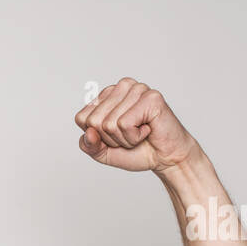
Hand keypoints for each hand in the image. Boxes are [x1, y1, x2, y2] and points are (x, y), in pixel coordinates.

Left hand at [75, 78, 196, 172]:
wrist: (165, 158)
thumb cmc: (136, 151)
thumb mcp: (103, 152)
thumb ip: (89, 145)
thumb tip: (88, 132)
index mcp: (107, 95)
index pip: (81, 118)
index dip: (97, 136)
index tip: (116, 135)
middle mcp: (121, 87)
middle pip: (94, 122)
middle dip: (110, 138)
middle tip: (130, 136)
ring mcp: (137, 89)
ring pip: (109, 124)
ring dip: (124, 138)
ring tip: (140, 133)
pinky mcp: (151, 97)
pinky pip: (125, 124)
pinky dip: (134, 137)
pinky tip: (147, 130)